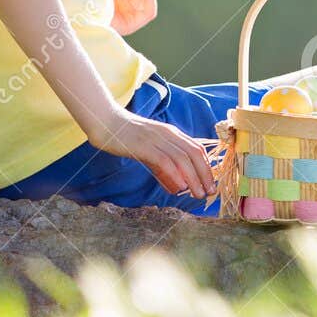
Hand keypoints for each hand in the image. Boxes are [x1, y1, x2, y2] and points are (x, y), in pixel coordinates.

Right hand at [85, 109, 217, 200]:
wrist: (106, 122)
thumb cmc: (127, 136)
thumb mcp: (150, 144)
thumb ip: (163, 157)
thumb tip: (176, 179)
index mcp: (171, 132)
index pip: (197, 148)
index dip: (206, 166)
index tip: (210, 182)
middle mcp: (168, 134)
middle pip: (194, 154)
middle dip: (205, 174)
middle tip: (210, 192)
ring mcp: (156, 139)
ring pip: (182, 159)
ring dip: (194, 178)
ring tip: (199, 194)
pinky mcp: (143, 146)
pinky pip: (164, 161)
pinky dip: (175, 174)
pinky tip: (180, 187)